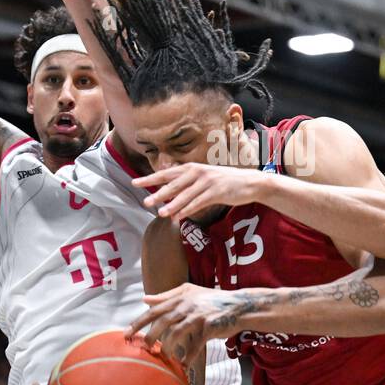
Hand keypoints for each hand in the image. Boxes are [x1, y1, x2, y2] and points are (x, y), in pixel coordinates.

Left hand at [126, 283, 241, 360]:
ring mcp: (198, 316)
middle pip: (162, 322)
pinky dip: (188, 356)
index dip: (138, 322)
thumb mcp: (189, 293)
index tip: (126, 334)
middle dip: (149, 336)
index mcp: (180, 298)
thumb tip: (145, 299)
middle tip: (142, 349)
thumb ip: (167, 296)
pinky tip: (184, 364)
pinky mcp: (210, 327)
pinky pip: (195, 344)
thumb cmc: (212, 300)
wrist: (239, 306)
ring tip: (164, 357)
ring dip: (168, 347)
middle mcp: (187, 306)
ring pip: (176, 333)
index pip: (154, 310)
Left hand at [132, 163, 261, 221]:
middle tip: (145, 202)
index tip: (135, 183)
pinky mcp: (217, 192)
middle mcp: (198, 172)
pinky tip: (179, 217)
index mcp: (192, 168)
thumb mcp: (204, 178)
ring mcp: (208, 182)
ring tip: (161, 213)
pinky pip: (199, 202)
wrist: (249, 182)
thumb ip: (187, 183)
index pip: (166, 174)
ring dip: (172, 205)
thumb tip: (168, 194)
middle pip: (173, 184)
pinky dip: (188, 209)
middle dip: (158, 194)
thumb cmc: (224, 182)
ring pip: (185, 195)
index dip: (150, 178)